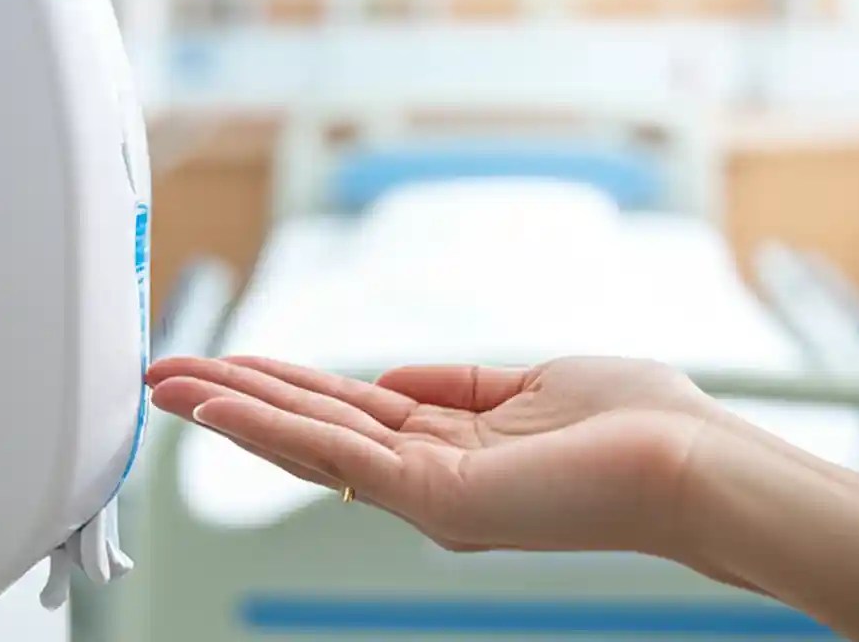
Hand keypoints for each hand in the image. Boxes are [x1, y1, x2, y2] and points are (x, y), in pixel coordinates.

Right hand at [147, 356, 718, 557]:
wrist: (693, 462)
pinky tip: (221, 405)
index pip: (347, 409)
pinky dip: (269, 427)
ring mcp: (425, 491)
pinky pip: (335, 452)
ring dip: (233, 410)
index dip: (283, 384)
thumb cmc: (638, 422)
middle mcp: (427, 474)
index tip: (231, 362)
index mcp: (451, 444)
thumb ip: (455, 382)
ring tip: (169, 385)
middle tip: (165, 372)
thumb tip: (389, 376)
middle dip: (234, 396)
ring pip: (308, 439)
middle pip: (311, 425)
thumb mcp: (532, 380)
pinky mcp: (432, 496)